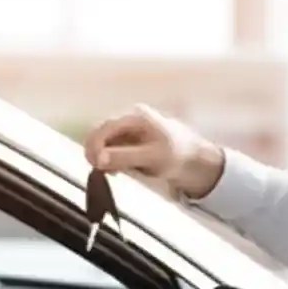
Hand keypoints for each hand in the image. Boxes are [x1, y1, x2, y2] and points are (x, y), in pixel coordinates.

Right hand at [82, 104, 223, 198]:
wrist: (193, 158)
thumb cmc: (176, 155)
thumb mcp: (151, 158)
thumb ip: (124, 157)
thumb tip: (98, 160)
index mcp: (135, 116)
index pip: (105, 127)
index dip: (95, 145)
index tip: (95, 165)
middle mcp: (128, 118)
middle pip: (100, 133)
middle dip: (96, 152)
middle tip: (100, 171)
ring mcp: (127, 129)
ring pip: (103, 142)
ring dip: (102, 157)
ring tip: (112, 172)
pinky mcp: (128, 140)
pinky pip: (110, 148)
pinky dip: (109, 160)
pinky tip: (116, 170)